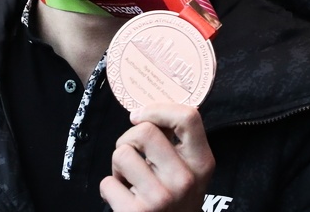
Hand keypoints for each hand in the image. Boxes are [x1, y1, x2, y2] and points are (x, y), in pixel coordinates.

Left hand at [100, 103, 215, 210]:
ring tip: (129, 179)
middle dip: (129, 139)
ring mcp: (160, 198)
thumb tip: (148, 112)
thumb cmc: (176, 200)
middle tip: (133, 154)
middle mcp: (185, 179)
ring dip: (118, 165)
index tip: (141, 115)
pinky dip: (110, 188)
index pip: (188, 117)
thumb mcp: (191, 171)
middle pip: (145, 131)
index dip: (158, 109)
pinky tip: (124, 198)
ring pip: (121, 154)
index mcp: (202, 162)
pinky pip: (107, 183)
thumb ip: (178, 144)